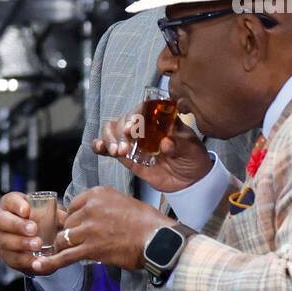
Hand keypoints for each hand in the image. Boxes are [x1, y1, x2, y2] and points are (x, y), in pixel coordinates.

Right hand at [0, 191, 67, 275]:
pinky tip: (36, 259)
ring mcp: (2, 239)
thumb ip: (57, 216)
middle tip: (33, 229)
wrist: (41, 249)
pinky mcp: (7, 256)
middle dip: (17, 225)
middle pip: (1, 220)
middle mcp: (3, 221)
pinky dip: (26, 259)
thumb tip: (68, 219)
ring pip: (5, 241)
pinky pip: (13, 258)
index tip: (27, 210)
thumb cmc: (44, 224)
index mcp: (12, 206)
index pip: (9, 201)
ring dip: (22, 243)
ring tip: (38, 244)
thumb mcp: (50, 216)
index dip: (16, 205)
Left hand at [44, 186, 175, 272]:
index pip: (72, 206)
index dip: (75, 219)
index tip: (79, 227)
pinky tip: (38, 266)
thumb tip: (88, 216)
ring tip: (63, 253)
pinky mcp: (90, 249)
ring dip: (62, 247)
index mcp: (97, 194)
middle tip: (75, 242)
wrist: (159, 239)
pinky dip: (50, 262)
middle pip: (67, 223)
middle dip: (70, 234)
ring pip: (63, 239)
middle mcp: (89, 209)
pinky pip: (64, 256)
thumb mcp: (122, 202)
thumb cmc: (146, 223)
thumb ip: (102, 206)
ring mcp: (88, 229)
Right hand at [93, 109, 212, 193]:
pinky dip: (101, 146)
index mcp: (161, 119)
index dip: (136, 115)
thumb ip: (179, 145)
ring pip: (113, 131)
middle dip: (121, 131)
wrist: (190, 181)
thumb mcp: (192, 149)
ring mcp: (134, 141)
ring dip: (111, 139)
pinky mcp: (127, 156)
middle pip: (125, 120)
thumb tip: (166, 143)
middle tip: (125, 146)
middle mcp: (145, 127)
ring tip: (117, 152)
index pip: (144, 109)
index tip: (133, 127)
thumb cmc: (193, 158)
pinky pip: (110, 148)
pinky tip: (98, 147)